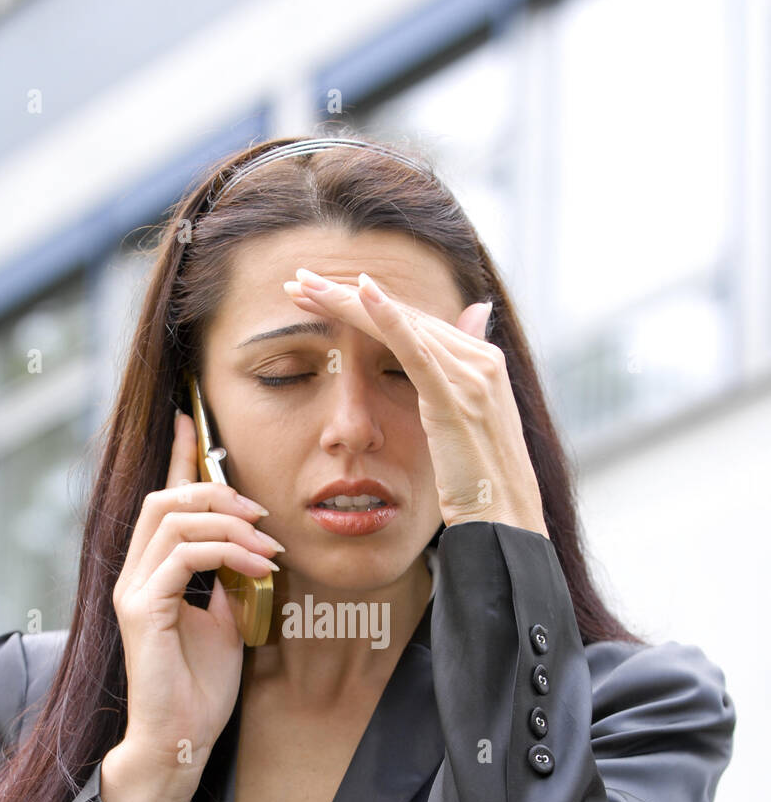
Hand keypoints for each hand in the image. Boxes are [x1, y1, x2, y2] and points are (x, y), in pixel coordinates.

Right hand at [108, 411, 283, 793]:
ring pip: (172, 520)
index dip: (178, 458)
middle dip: (216, 490)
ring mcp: (134, 590)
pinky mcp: (141, 609)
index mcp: (153, 573)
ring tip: (266, 543)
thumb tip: (251, 549)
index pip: (162, 502)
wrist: (180, 739)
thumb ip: (229, 581)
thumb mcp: (227, 622)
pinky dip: (227, 552)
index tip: (193, 420)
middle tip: (261, 512)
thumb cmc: (201, 688)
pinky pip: (183, 556)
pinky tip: (258, 567)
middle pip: (165, 500)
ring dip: (228, 522)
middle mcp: (135, 574)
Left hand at [283, 267, 548, 538]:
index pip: (413, 323)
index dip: (365, 307)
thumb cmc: (480, 488)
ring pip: (400, 323)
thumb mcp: (464, 433)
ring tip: (305, 286)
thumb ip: (454, 387)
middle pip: (403, 315)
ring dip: (348, 301)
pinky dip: (388, 317)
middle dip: (345, 297)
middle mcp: (480, 360)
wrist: (504, 520)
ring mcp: (471, 374)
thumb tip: (466, 332)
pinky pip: (415, 348)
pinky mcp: (455, 395)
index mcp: (481, 365)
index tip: (319, 297)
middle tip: (298, 281)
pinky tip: (360, 293)